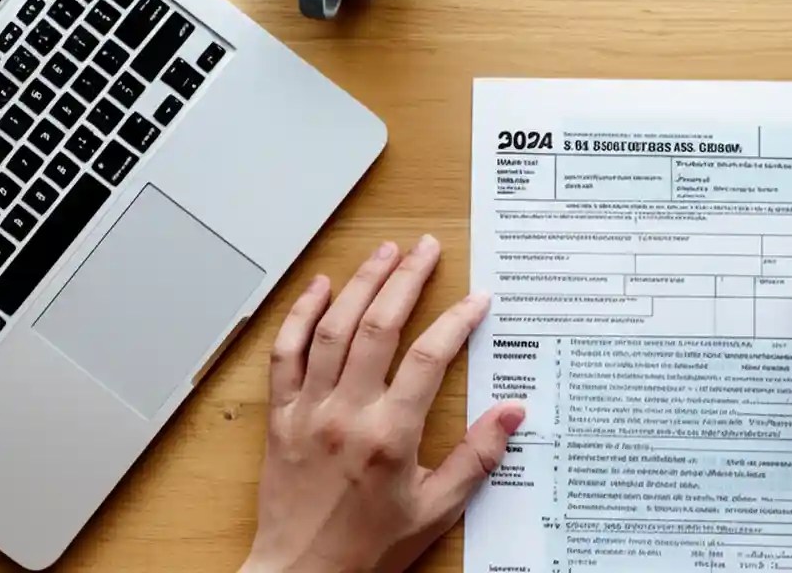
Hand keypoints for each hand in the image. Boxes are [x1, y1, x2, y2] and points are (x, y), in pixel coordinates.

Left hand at [241, 237, 524, 572]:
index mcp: (389, 435)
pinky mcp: (280, 416)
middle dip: (406, 280)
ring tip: (385, 252)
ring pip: (332, 329)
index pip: (427, 358)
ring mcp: (308, 409)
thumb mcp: (435, 509)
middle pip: (378, 327)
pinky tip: (319, 287)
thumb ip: (476, 457)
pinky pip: (285, 353)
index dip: (456, 321)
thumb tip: (512, 413)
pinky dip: (299, 315)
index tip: (478, 299)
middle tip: (427, 249)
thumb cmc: (368, 546)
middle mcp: (346, 413)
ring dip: (360, 284)